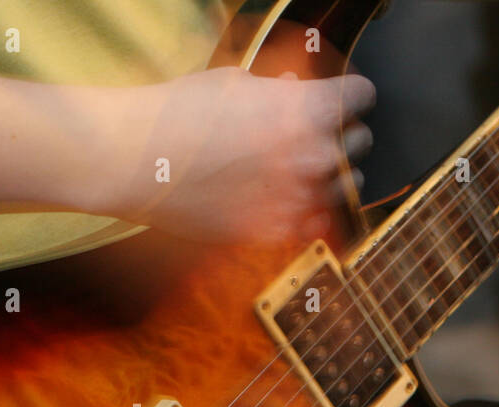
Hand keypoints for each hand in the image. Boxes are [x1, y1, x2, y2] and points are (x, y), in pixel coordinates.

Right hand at [106, 67, 374, 243]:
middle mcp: (313, 155)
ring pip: (349, 187)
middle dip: (342, 133)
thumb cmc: (178, 115)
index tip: (340, 97)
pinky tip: (290, 199)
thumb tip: (294, 89)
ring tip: (307, 167)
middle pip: (361, 141)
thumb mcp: (236, 83)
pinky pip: (316, 223)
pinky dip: (310, 211)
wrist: (136, 162)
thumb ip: (279, 89)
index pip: (363, 96)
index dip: (349, 93)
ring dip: (334, 174)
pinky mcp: (274, 232)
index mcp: (309, 108)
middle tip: (317, 131)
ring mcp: (297, 198)